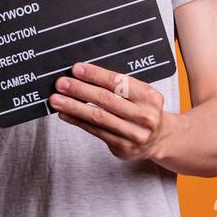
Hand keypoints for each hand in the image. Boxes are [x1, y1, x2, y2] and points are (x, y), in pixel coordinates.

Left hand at [49, 61, 171, 161]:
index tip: (76, 69)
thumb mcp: (140, 94)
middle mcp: (145, 116)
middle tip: (61, 83)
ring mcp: (134, 134)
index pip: (118, 82)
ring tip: (57, 100)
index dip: (95, 75)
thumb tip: (83, 75)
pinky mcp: (123, 147)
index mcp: (150, 97)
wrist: (159, 139)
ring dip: (74, 107)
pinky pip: (95, 131)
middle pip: (106, 100)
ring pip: (98, 117)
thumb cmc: (143, 110)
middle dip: (80, 90)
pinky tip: (65, 114)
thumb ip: (118, 85)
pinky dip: (77, 121)